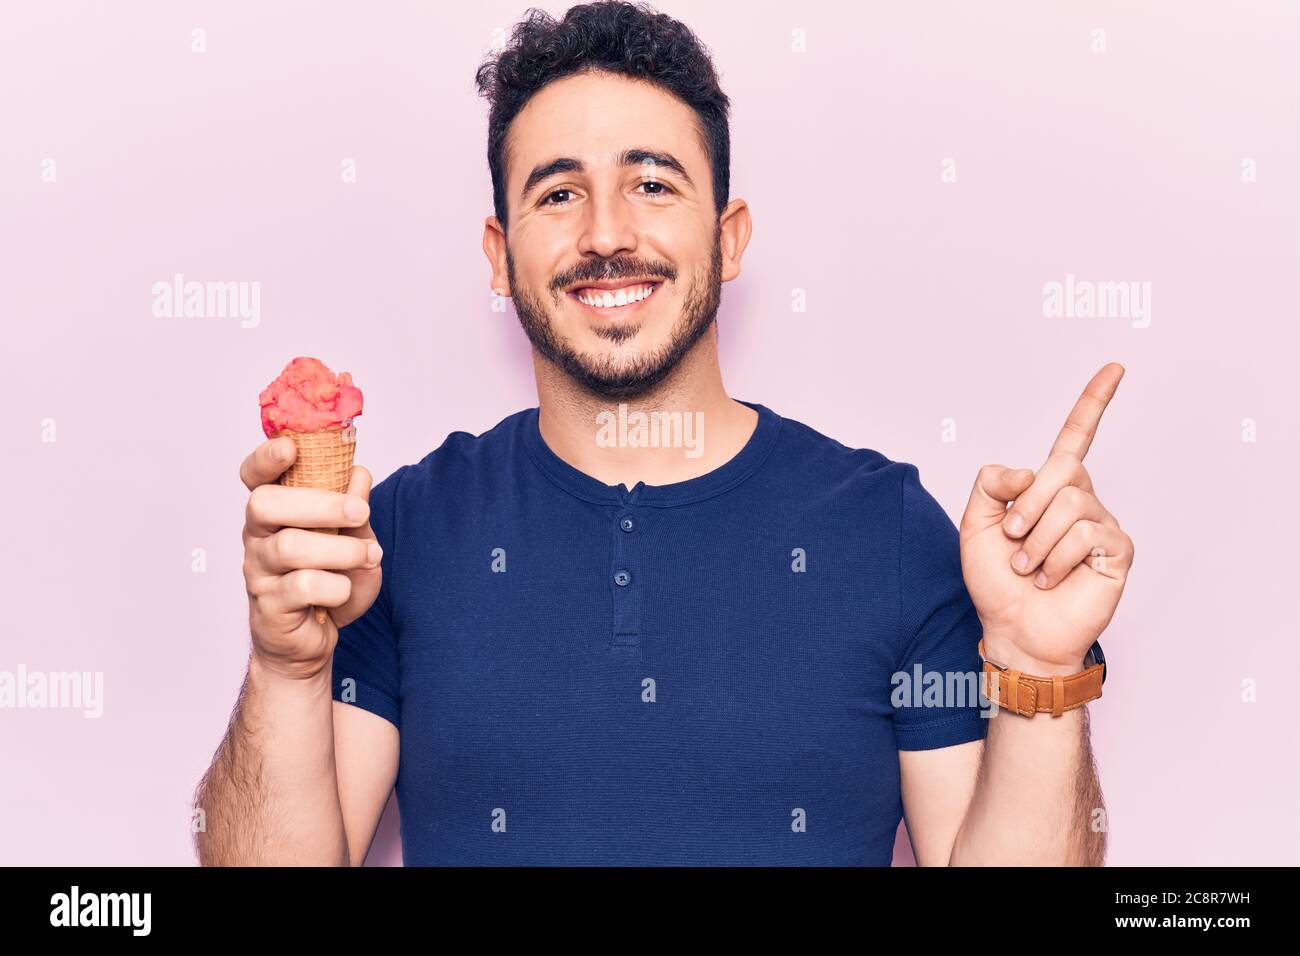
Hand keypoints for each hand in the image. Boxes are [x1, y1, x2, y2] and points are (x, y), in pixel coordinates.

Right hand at [239, 436, 382, 680]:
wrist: (313, 641)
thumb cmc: (330, 583)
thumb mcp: (353, 541)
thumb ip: (354, 510)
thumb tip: (359, 473)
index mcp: (276, 511)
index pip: (254, 476)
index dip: (266, 458)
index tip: (291, 447)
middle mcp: (258, 536)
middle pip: (265, 503)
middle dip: (320, 503)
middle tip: (361, 513)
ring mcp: (258, 571)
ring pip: (291, 547)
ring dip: (341, 550)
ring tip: (367, 556)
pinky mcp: (267, 605)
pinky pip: (303, 586)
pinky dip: (336, 586)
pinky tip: (343, 592)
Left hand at [959, 363, 1134, 673]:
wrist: (1012, 628)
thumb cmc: (995, 581)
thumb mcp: (975, 523)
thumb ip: (991, 483)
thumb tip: (1029, 470)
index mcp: (1048, 488)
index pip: (1076, 437)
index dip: (1093, 402)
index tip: (1115, 367)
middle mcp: (1081, 499)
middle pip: (1062, 469)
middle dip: (1026, 507)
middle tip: (1012, 542)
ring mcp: (1102, 524)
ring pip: (1070, 504)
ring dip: (1036, 542)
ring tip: (1028, 568)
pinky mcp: (1117, 551)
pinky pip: (1085, 535)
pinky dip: (1056, 560)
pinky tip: (1050, 579)